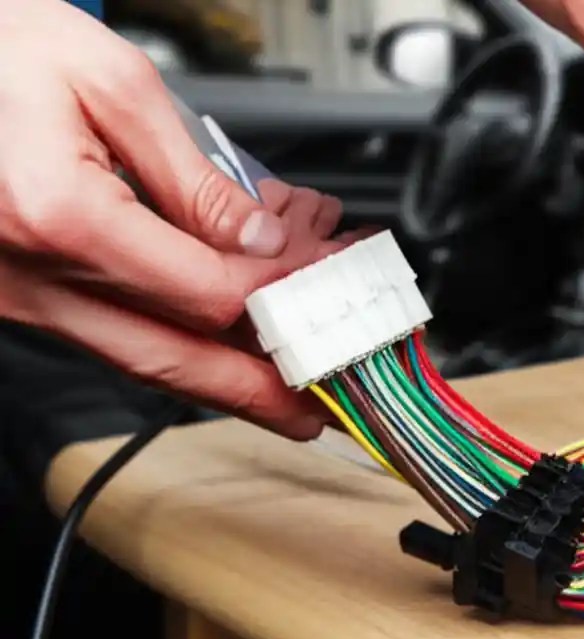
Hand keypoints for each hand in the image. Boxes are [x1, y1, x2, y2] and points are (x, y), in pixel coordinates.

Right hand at [0, 0, 351, 439]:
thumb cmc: (1, 51)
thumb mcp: (113, 83)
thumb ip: (192, 175)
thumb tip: (258, 238)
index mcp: (60, 215)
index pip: (203, 292)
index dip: (275, 296)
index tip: (322, 288)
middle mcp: (30, 272)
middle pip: (171, 356)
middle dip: (255, 392)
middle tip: (315, 412)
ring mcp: (17, 292)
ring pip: (137, 357)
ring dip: (217, 379)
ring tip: (280, 396)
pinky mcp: (16, 291)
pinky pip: (105, 334)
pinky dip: (170, 342)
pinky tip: (215, 348)